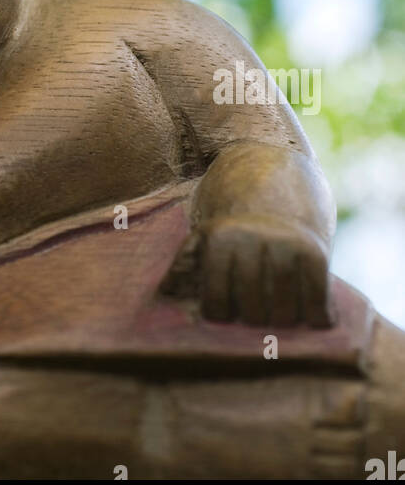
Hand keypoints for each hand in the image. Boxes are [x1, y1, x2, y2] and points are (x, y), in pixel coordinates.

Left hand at [171, 215, 331, 327]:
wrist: (277, 164)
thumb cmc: (235, 207)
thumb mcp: (206, 224)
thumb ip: (189, 259)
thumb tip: (165, 293)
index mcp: (220, 239)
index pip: (217, 306)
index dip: (221, 313)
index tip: (226, 306)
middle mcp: (253, 241)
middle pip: (252, 314)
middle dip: (253, 317)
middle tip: (255, 305)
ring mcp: (286, 246)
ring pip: (284, 314)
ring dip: (284, 320)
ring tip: (278, 308)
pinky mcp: (316, 250)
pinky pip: (318, 302)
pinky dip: (318, 316)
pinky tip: (315, 315)